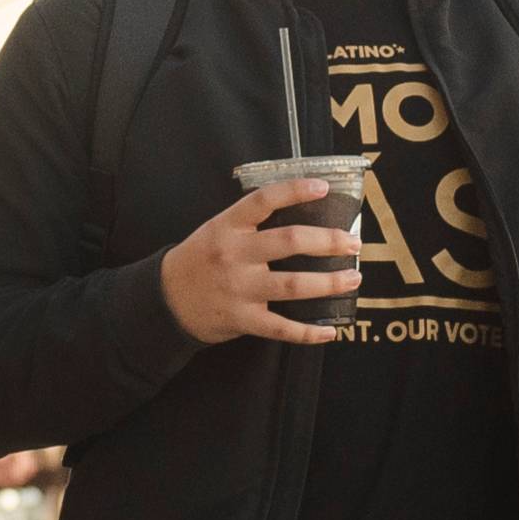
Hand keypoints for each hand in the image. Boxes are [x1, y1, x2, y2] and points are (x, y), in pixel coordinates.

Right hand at [160, 179, 364, 348]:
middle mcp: (234, 254)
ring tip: (352, 279)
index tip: (323, 188)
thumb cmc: (201, 259)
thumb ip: (251, 223)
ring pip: (293, 284)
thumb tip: (302, 213)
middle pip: (289, 241)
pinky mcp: (242, 319)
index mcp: (227, 226)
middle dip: (328, 241)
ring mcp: (239, 288)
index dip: (295, 190)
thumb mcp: (217, 230)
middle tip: (352, 243)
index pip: (264, 200)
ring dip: (329, 283)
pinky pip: (281, 327)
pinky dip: (308, 332)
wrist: (166, 299)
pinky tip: (329, 330)